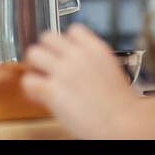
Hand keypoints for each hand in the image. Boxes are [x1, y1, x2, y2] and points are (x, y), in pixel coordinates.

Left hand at [22, 23, 139, 137]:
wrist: (125, 124)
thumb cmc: (123, 106)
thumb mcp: (112, 71)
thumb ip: (93, 62)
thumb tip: (78, 64)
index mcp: (96, 49)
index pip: (72, 30)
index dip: (65, 42)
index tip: (63, 53)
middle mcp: (78, 55)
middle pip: (47, 36)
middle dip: (46, 50)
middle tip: (46, 65)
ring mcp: (64, 71)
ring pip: (33, 53)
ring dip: (34, 66)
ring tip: (40, 79)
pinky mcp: (53, 90)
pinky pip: (29, 81)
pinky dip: (30, 88)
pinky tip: (38, 96)